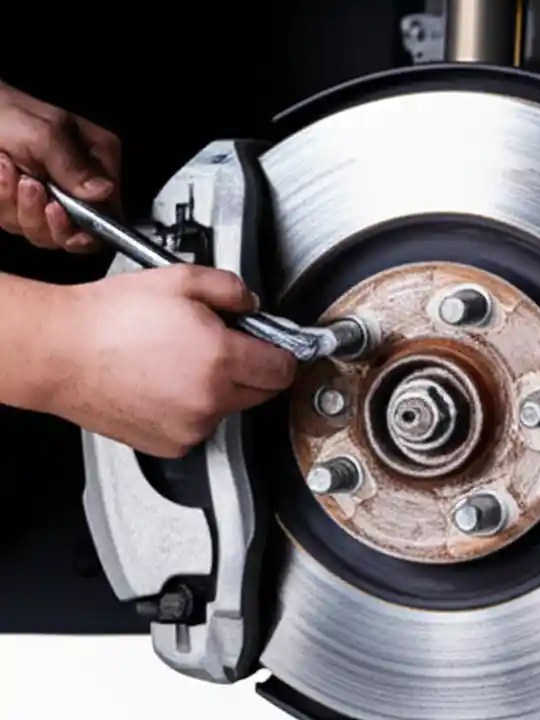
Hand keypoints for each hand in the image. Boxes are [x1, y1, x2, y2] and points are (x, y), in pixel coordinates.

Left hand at [0, 80, 121, 252]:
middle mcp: (80, 186)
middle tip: (27, 184)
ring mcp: (52, 199)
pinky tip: (0, 173)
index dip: (85, 223)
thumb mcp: (42, 133)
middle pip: (74, 232)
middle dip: (41, 216)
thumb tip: (103, 191)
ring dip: (16, 206)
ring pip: (42, 232)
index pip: (108, 212)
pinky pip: (17, 225)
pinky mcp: (25, 208)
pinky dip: (3, 203)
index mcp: (98, 163)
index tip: (54, 209)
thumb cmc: (6, 112)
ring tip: (6, 168)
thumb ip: (72, 164)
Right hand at [44, 265, 296, 457]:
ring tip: (179, 363)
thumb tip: (253, 304)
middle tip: (220, 346)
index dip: (281, 353)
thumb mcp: (180, 280)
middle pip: (262, 391)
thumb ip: (231, 289)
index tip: (272, 346)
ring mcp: (190, 427)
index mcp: (221, 359)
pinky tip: (163, 384)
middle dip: (251, 369)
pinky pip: (200, 426)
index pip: (284, 368)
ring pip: (230, 409)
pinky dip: (192, 409)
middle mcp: (211, 399)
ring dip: (219, 389)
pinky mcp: (170, 444)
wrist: (58, 352)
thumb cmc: (108, 318)